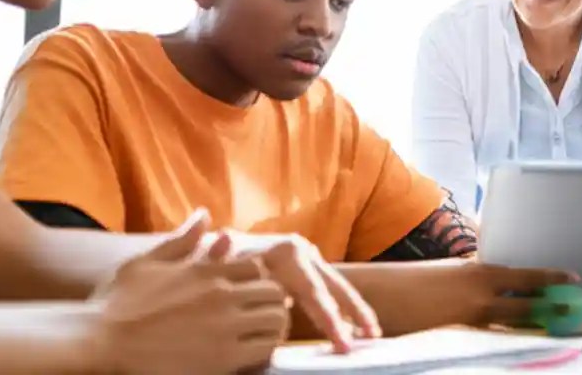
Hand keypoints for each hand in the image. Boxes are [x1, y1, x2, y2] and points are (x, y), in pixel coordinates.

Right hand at [87, 211, 290, 374]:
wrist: (99, 343)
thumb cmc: (115, 304)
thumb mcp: (145, 262)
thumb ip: (180, 241)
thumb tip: (204, 215)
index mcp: (204, 270)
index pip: (257, 266)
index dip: (258, 279)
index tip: (250, 291)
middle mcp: (220, 295)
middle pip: (274, 292)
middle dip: (271, 301)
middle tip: (261, 312)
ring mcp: (224, 328)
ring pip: (275, 321)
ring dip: (272, 326)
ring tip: (259, 333)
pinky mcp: (222, 360)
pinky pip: (264, 351)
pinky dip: (264, 350)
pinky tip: (250, 353)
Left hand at [215, 230, 380, 351]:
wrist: (210, 247)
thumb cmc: (209, 260)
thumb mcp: (210, 258)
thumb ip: (217, 254)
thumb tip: (224, 237)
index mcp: (285, 252)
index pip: (313, 293)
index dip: (330, 320)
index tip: (343, 345)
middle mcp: (301, 250)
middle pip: (333, 287)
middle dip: (355, 313)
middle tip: (372, 337)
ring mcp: (306, 257)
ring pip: (335, 286)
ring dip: (354, 310)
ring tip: (372, 333)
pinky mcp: (306, 266)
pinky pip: (327, 288)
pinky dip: (340, 307)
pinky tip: (351, 327)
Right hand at [342, 259, 577, 334]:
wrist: (381, 294)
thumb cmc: (416, 282)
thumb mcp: (452, 272)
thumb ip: (478, 280)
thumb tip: (501, 286)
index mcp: (481, 273)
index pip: (526, 277)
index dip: (552, 279)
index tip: (575, 280)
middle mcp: (482, 295)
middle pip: (529, 306)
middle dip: (554, 310)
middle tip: (579, 314)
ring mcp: (471, 319)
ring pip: (514, 326)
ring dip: (536, 328)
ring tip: (560, 331)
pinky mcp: (460, 338)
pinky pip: (492, 342)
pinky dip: (508, 343)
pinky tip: (522, 346)